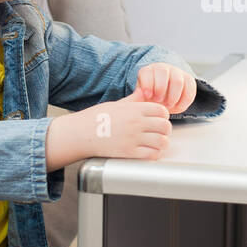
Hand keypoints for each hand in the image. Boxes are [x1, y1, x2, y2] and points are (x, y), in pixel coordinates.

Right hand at [48, 91, 172, 166]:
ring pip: (162, 141)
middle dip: (165, 130)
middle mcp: (136, 123)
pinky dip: (154, 154)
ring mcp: (134, 138)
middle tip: (160, 132)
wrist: (81, 133)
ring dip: (162, 143)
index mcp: (134, 109)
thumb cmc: (96, 118)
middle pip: (165, 126)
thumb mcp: (117, 104)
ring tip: (157, 143)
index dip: (163, 115)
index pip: (162, 110)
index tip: (159, 119)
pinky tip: (149, 152)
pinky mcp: (129, 152)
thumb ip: (133, 100)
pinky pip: (152, 155)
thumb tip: (143, 92)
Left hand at [133, 63, 196, 114]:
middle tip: (159, 101)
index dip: (147, 84)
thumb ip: (139, 97)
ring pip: (177, 81)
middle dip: (161, 89)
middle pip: (163, 73)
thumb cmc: (150, 99)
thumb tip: (140, 97)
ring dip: (173, 96)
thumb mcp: (141, 97)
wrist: (163, 97)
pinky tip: (178, 107)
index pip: (147, 72)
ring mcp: (177, 72)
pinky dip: (184, 100)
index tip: (147, 96)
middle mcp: (163, 68)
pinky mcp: (188, 80)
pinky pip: (190, 88)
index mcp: (148, 71)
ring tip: (168, 106)